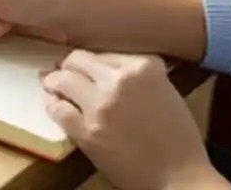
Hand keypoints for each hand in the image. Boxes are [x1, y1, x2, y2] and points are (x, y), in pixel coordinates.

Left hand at [42, 50, 229, 189]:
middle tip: (64, 70)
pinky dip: (52, 103)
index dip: (94, 61)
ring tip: (51, 82)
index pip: (105, 53)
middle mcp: (119, 80)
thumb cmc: (180, 139)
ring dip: (55, 80)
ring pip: (63, 79)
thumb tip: (110, 69)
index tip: (87, 66)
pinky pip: (57, 108)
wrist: (179, 177)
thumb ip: (139, 76)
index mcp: (144, 67)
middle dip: (71, 65)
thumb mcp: (166, 92)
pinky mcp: (86, 130)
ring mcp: (100, 105)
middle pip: (80, 60)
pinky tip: (52, 102)